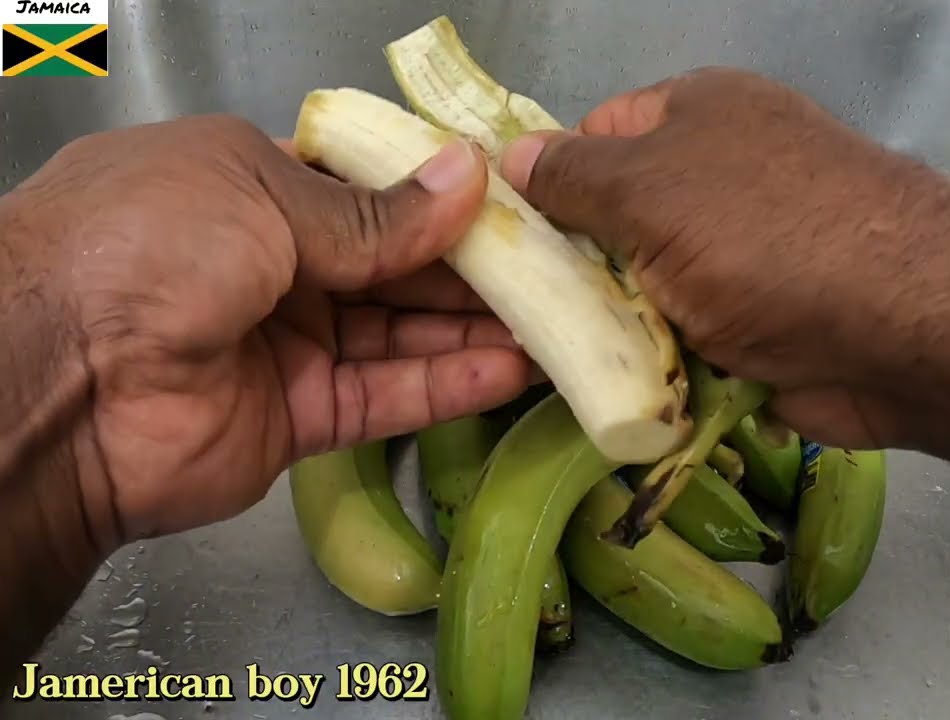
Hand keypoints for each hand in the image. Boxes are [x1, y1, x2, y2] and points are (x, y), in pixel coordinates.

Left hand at [3, 115, 531, 545]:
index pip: (370, 190)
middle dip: (476, 267)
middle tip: (557, 268)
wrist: (56, 381)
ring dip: (477, 328)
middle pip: (397, 265)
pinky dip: (448, 383)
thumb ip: (375, 211)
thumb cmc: (149, 247)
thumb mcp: (262, 197)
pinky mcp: (300, 418)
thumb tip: (469, 176)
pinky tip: (512, 370)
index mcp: (252, 188)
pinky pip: (387, 394)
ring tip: (558, 322)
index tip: (517, 200)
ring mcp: (288, 344)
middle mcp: (274, 264)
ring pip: (402, 332)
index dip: (442, 195)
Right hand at [500, 68, 949, 446]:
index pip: (593, 137)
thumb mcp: (648, 191)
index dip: (545, 183)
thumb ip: (572, 177)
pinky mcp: (760, 331)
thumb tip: (510, 158)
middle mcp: (721, 180)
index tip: (498, 241)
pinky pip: (683, 348)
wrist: (902, 330)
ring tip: (550, 368)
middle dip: (573, 272)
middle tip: (512, 319)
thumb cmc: (765, 238)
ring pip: (645, 295)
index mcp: (696, 116)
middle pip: (615, 225)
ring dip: (612, 332)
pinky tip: (615, 395)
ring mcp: (743, 260)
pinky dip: (656, 372)